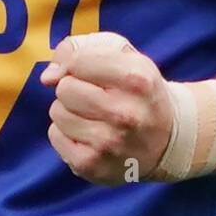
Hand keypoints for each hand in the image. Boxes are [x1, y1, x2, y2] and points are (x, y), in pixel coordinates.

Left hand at [40, 32, 173, 185]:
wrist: (167, 139)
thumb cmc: (137, 90)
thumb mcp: (122, 54)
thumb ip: (79, 49)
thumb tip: (48, 76)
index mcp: (137, 80)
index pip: (78, 61)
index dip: (79, 64)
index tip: (93, 73)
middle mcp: (126, 114)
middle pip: (65, 88)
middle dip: (74, 88)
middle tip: (96, 97)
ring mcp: (108, 144)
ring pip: (57, 112)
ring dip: (70, 110)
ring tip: (94, 116)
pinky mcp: (92, 166)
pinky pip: (55, 135)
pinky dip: (66, 133)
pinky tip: (89, 135)